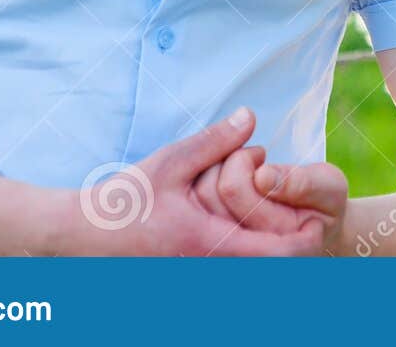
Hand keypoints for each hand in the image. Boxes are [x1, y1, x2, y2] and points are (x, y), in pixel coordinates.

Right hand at [74, 107, 337, 255]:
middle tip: (307, 216)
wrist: (80, 239)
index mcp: (211, 244)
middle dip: (295, 244)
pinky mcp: (191, 276)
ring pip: (254, 271)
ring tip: (280, 220)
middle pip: (274, 269)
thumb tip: (251, 118)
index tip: (315, 216)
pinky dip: (249, 253)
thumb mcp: (171, 163)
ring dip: (273, 249)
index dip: (306, 238)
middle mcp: (210, 269)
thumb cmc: (125, 201)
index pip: (280, 255)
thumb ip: (215, 142)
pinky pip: (233, 269)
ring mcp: (200, 277)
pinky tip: (248, 229)